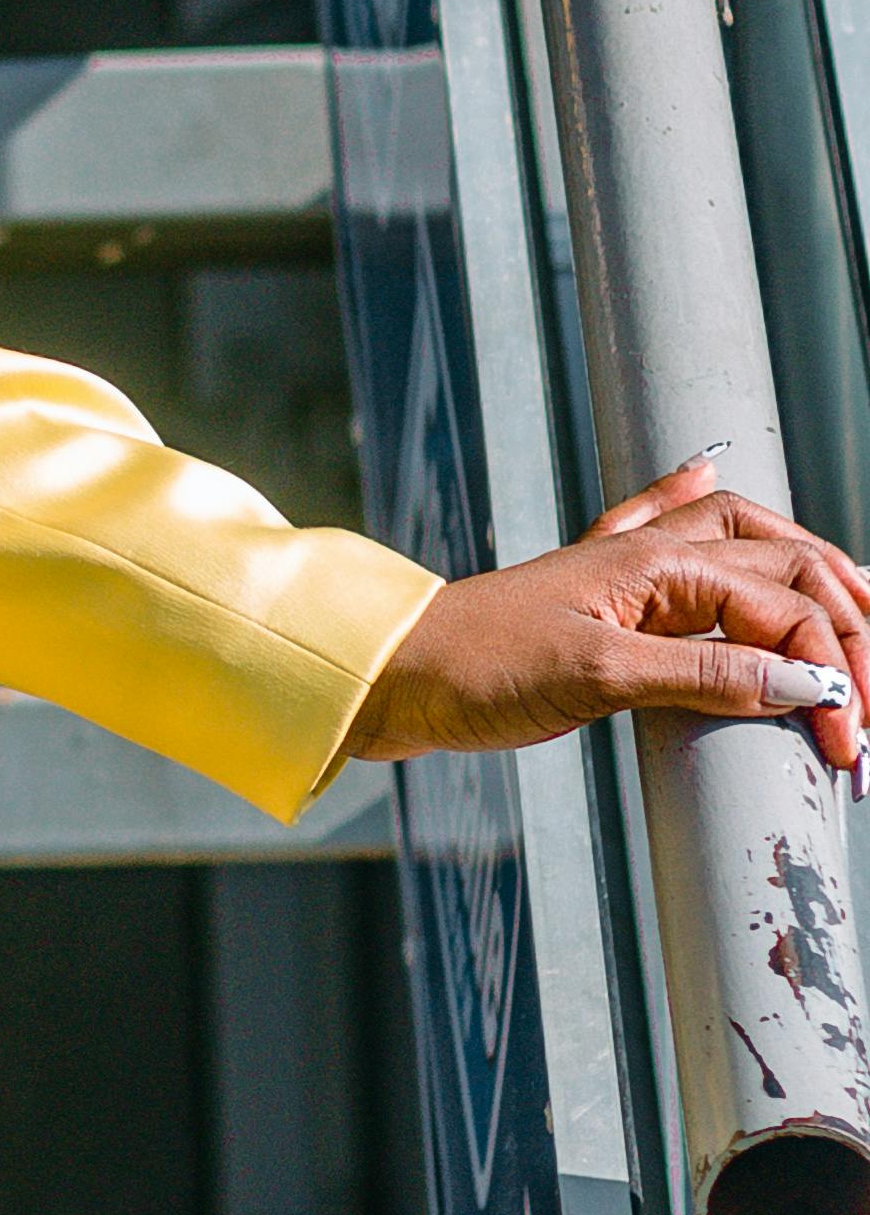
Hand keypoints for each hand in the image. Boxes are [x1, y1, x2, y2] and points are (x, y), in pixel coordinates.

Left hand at [349, 455, 869, 778]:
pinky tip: (705, 466)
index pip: (787, 608)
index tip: (853, 748)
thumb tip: (808, 685)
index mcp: (659, 563)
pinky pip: (665, 530)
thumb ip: (706, 676)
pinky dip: (695, 501)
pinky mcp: (606, 602)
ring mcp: (629, 574)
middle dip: (845, 627)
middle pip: (785, 568)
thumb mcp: (600, 676)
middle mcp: (654, 556)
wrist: (391, 673)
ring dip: (806, 574)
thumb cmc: (478, 665)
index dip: (835, 674)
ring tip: (861, 598)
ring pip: (743, 549)